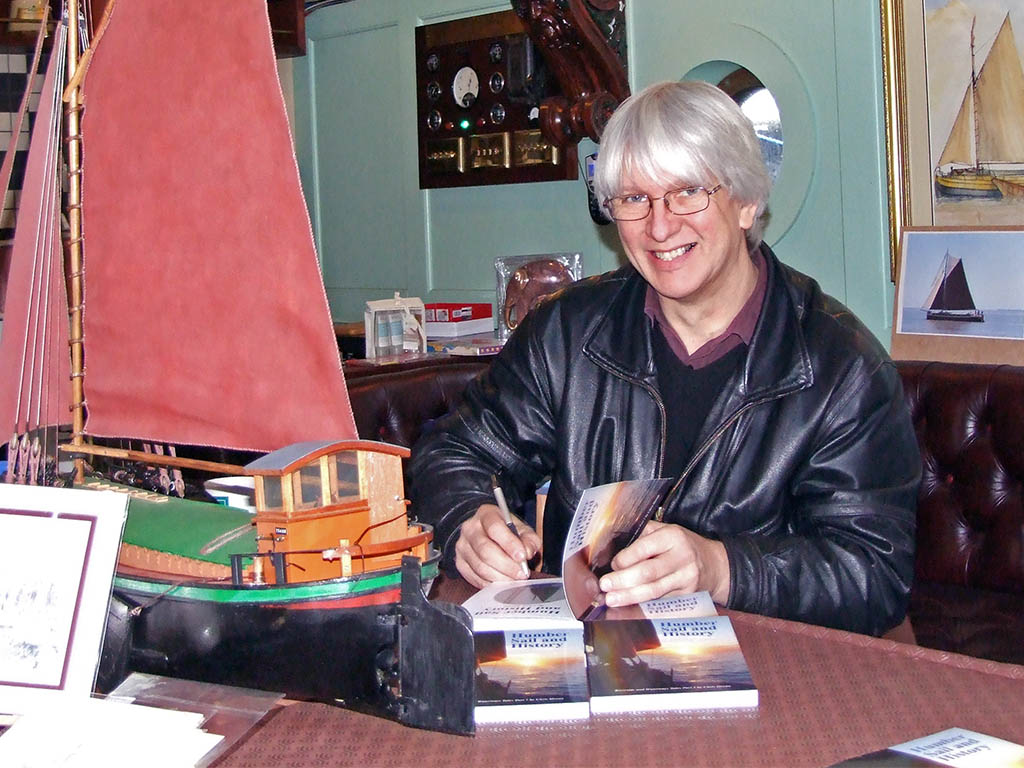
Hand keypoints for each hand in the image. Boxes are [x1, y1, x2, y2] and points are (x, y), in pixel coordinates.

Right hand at [454, 503, 541, 587]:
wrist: (486, 535)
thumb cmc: (506, 531)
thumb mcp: (522, 529)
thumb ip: (529, 539)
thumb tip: (528, 552)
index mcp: (486, 514)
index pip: (495, 528)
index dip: (509, 544)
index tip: (522, 557)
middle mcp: (470, 528)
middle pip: (485, 550)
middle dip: (506, 565)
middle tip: (521, 573)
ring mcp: (462, 546)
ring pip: (480, 567)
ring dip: (500, 577)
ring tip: (514, 579)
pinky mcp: (460, 563)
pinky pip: (475, 578)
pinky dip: (491, 584)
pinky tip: (502, 583)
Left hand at [597, 520, 729, 605]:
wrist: (715, 566)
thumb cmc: (682, 546)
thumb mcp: (665, 531)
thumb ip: (642, 537)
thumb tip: (611, 549)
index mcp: (672, 536)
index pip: (644, 548)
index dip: (624, 559)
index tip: (612, 565)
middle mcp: (682, 558)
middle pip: (648, 572)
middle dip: (622, 580)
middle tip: (605, 585)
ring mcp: (686, 580)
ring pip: (654, 591)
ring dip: (629, 597)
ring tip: (611, 600)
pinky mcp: (688, 597)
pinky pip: (662, 603)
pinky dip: (643, 606)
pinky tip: (629, 609)